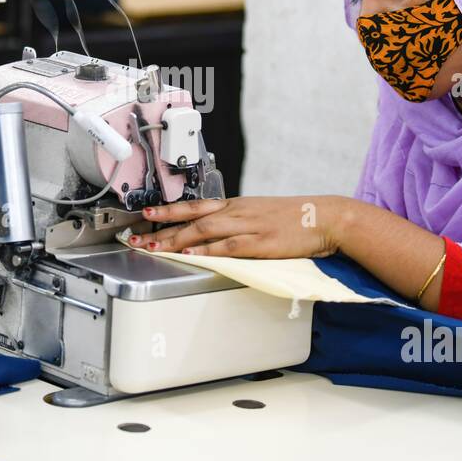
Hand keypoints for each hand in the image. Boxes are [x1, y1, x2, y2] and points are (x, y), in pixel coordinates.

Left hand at [129, 197, 352, 258]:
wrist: (325, 217)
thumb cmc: (295, 218)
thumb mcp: (260, 214)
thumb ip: (237, 222)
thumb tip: (215, 233)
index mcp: (237, 206)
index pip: (195, 206)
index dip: (168, 210)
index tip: (146, 214)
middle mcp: (238, 213)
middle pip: (192, 218)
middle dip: (162, 228)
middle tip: (136, 236)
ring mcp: (249, 227)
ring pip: (204, 230)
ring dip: (176, 239)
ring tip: (153, 247)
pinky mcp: (261, 244)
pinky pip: (229, 246)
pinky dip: (208, 250)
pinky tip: (192, 255)